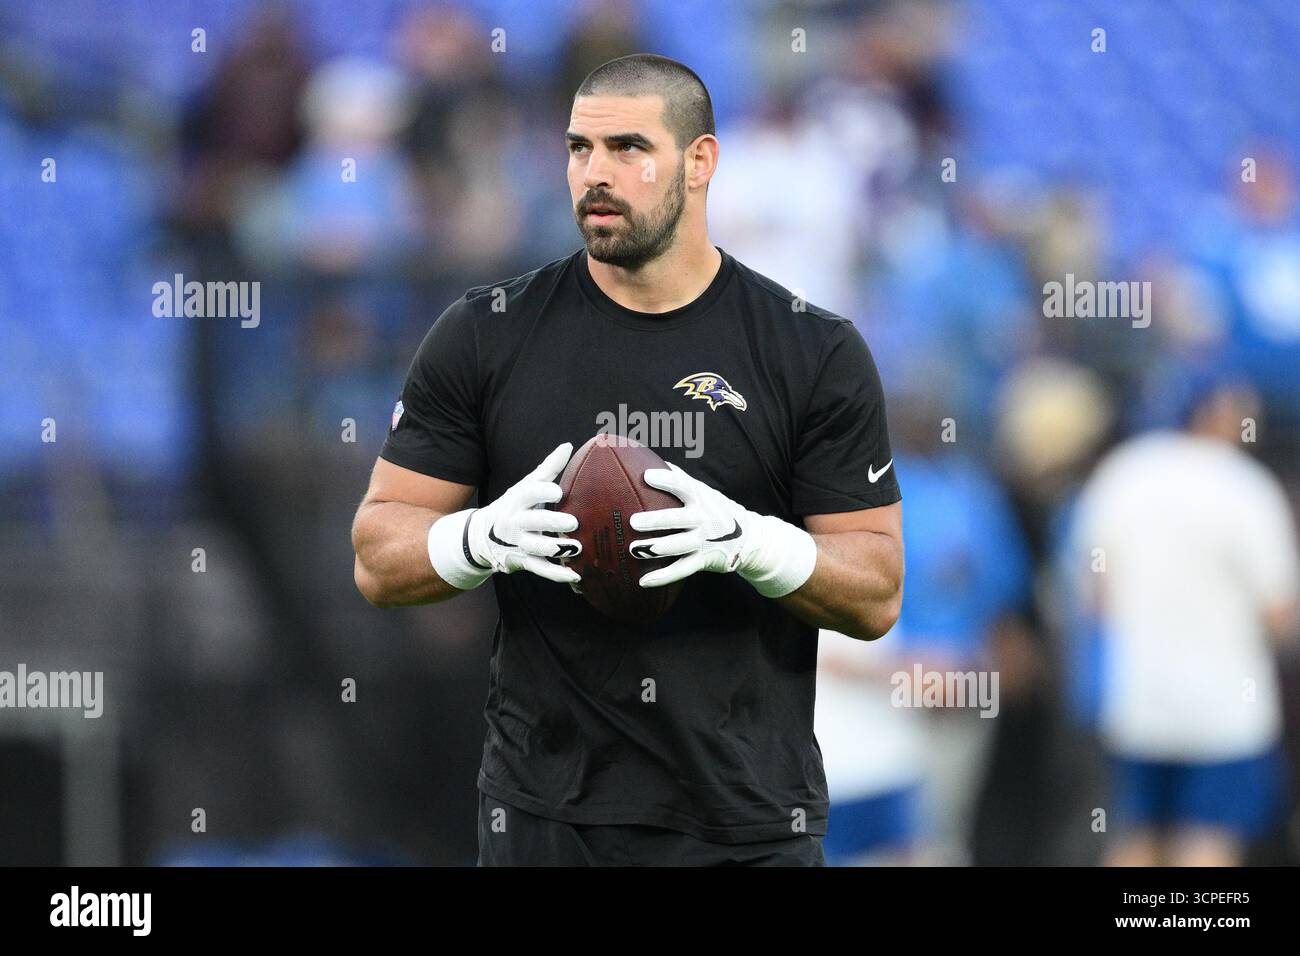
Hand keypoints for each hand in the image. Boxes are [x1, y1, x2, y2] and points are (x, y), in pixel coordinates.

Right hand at [427, 442, 580, 588]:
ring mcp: (517, 543)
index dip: (542, 492)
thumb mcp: (525, 486)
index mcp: (516, 500)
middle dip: (552, 522)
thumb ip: (548, 468)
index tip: (558, 491)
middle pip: (532, 521)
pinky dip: (557, 574)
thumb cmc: (513, 507)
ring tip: (577, 547)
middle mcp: (514, 522)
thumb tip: (568, 445)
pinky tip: (575, 575)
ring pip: (536, 547)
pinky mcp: (522, 561)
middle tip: (573, 522)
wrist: (481, 537)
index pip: (527, 493)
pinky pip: (540, 569)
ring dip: (556, 548)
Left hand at [628, 461, 816, 596]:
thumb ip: (680, 478)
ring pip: (677, 546)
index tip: (647, 476)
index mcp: (700, 498)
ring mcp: (703, 541)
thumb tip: (650, 460)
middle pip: (676, 519)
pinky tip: (643, 581)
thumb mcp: (704, 491)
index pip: (682, 485)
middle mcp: (702, 519)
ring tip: (633, 549)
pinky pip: (681, 570)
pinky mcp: (703, 560)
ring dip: (655, 548)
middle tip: (633, 521)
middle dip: (655, 521)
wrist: (750, 537)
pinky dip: (662, 577)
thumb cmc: (716, 510)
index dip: (666, 480)